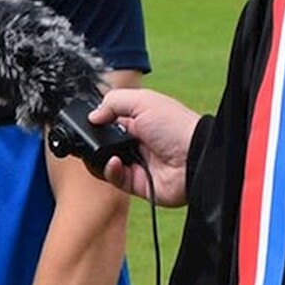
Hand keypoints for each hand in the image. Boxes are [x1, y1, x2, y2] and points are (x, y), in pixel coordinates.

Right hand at [90, 88, 199, 206]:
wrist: (195, 157)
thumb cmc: (176, 126)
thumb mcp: (143, 101)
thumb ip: (113, 102)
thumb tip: (92, 116)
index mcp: (140, 121)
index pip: (111, 121)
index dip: (99, 120)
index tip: (89, 121)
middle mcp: (138, 142)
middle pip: (106, 143)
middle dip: (96, 141)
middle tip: (92, 138)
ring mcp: (137, 163)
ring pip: (106, 162)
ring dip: (100, 156)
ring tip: (105, 151)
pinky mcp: (137, 183)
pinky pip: (114, 178)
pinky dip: (110, 170)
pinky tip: (114, 162)